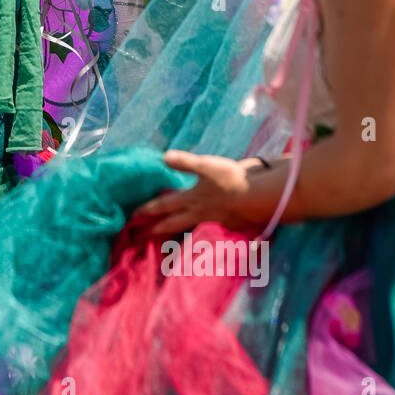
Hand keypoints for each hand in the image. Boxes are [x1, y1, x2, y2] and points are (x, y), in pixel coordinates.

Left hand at [130, 150, 252, 236]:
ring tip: (172, 238)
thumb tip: (163, 157)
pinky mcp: (232, 225)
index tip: (134, 215)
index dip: (149, 209)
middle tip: (145, 234)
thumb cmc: (232, 181)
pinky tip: (211, 229)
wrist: (261, 200)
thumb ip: (186, 162)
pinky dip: (208, 231)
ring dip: (181, 232)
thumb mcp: (206, 166)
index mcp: (192, 199)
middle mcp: (201, 213)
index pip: (165, 205)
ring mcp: (217, 222)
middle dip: (159, 228)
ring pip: (194, 228)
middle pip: (175, 223)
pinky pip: (214, 229)